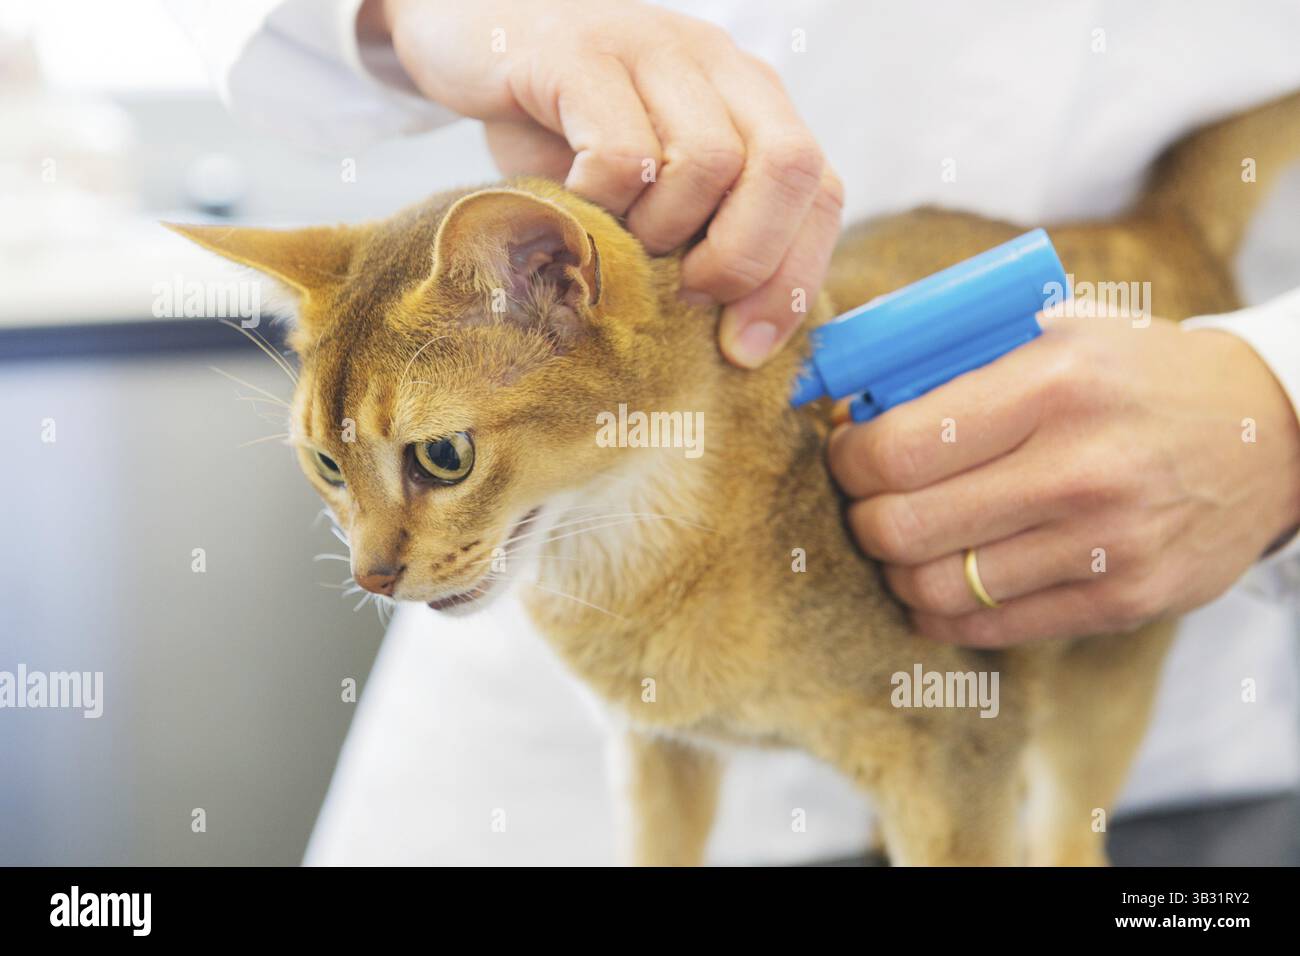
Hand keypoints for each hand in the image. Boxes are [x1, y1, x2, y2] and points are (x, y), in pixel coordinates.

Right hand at [374, 0, 842, 366]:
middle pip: (789, 167)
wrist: (465, 33)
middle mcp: (717, 64)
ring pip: (709, 163)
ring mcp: (653, 49)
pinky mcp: (580, 53)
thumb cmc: (560, 127)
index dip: (794, 278)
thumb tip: (731, 339)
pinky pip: (622, 152)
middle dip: (746, 259)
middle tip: (689, 294)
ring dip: (663, 232)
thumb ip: (693, 237)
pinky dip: (601, 205)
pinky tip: (573, 205)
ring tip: (619, 239)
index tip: (748, 346)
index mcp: (750, 101)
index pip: (821, 190)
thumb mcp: (642, 187)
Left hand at [827, 314, 1299, 646]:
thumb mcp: (1058, 327)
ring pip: (936, 588)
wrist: (1270, 435)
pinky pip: (988, 629)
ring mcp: (1106, 544)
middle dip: (861, 516)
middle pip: (902, 527)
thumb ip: (955, 348)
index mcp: (1054, 383)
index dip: (848, 457)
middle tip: (868, 500)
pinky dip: (937, 612)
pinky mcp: (1124, 601)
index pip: (898, 448)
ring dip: (894, 570)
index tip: (849, 450)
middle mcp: (1080, 467)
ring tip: (902, 543)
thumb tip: (847, 382)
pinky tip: (936, 583)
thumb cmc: (1135, 374)